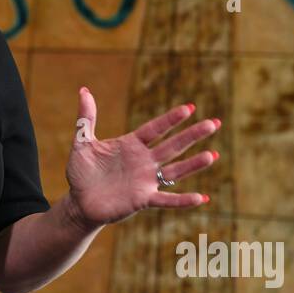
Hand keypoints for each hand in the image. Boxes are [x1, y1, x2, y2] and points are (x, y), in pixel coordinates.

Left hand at [66, 89, 221, 229]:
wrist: (79, 201)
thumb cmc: (82, 172)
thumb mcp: (82, 143)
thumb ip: (86, 118)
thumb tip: (84, 91)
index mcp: (132, 144)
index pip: (155, 129)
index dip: (171, 119)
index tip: (189, 108)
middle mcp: (144, 161)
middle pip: (173, 146)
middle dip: (193, 135)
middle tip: (215, 123)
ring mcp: (146, 180)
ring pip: (175, 170)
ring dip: (193, 164)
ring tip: (213, 155)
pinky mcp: (143, 200)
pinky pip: (167, 199)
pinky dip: (183, 200)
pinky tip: (201, 198)